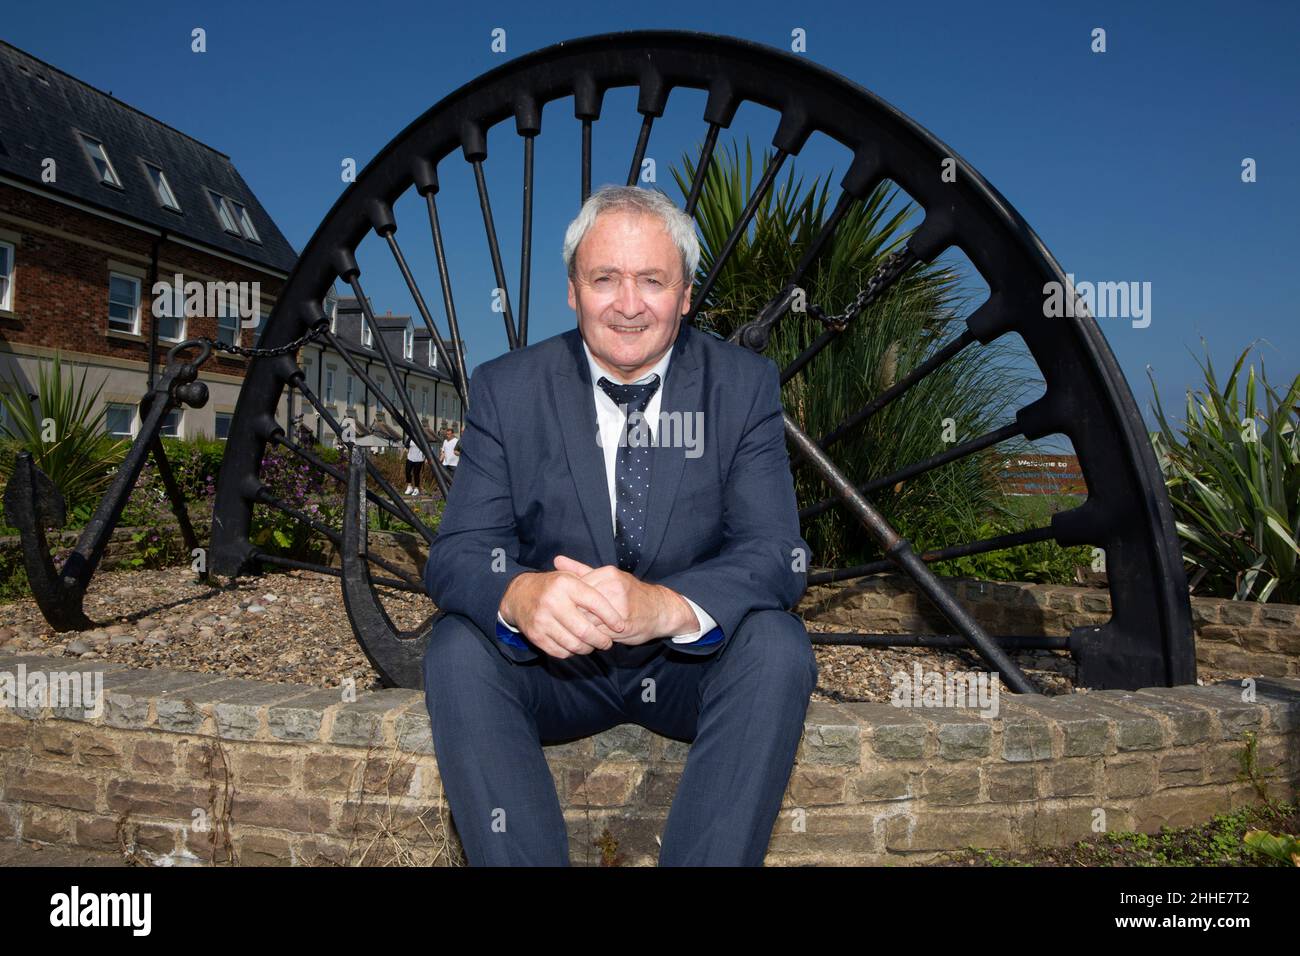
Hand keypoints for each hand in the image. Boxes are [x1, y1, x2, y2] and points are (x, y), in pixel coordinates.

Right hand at [498, 567, 626, 659]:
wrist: (518, 595)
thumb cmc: (553, 586)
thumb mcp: (570, 578)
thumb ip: (592, 587)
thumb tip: (618, 605)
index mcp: (565, 585)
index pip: (595, 602)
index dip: (611, 616)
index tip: (621, 625)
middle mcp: (553, 602)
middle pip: (585, 630)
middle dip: (601, 640)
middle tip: (608, 643)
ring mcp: (542, 620)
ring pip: (574, 644)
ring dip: (588, 648)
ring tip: (594, 645)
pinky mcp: (536, 636)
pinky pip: (561, 651)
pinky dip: (572, 652)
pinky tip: (577, 646)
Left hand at [551, 555, 697, 647]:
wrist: (661, 610)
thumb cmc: (631, 594)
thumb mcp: (608, 577)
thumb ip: (581, 570)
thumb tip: (557, 560)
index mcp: (607, 574)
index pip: (575, 588)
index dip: (568, 600)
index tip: (565, 606)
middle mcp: (613, 588)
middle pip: (579, 604)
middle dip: (573, 615)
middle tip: (569, 620)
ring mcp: (618, 607)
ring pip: (587, 620)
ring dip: (581, 627)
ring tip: (580, 628)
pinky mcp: (623, 625)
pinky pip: (598, 632)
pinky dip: (593, 636)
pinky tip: (593, 635)